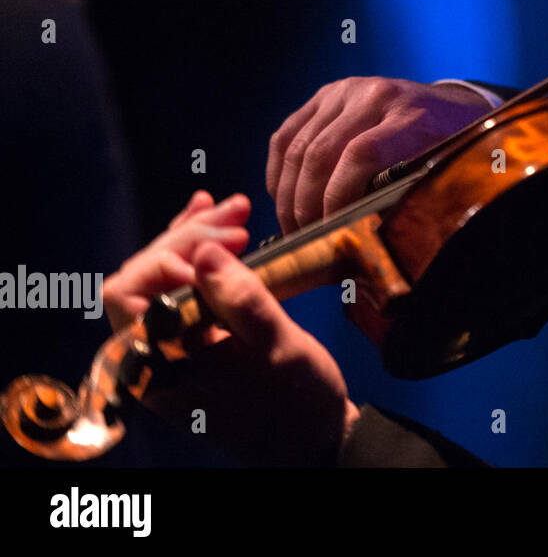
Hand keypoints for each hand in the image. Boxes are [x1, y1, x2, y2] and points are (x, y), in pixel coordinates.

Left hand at [103, 190, 360, 465]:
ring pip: (164, 280)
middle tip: (239, 209)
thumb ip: (239, 301)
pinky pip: (186, 291)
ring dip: (198, 239)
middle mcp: (153, 358)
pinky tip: (224, 230)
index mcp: (158, 368)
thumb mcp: (276, 349)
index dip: (172, 256)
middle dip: (190, 237)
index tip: (231, 242)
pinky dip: (205, 258)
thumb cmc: (299, 403)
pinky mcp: (196, 340)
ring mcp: (173, 348)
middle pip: (143, 278)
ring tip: (234, 208)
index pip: (129, 292)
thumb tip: (204, 252)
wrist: (318, 439)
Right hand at [266, 77, 494, 233]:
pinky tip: (283, 199)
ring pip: (296, 146)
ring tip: (293, 227)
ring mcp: (347, 90)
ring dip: (287, 194)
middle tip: (304, 238)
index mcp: (413, 117)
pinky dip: (279, 172)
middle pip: (320, 152)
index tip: (331, 230)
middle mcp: (376, 95)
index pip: (362, 154)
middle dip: (305, 204)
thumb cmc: (449, 154)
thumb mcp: (444, 175)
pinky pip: (286, 136)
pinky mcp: (326, 94)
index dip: (338, 196)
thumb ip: (412, 206)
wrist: (451, 108)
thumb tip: (369, 261)